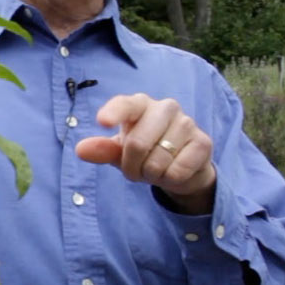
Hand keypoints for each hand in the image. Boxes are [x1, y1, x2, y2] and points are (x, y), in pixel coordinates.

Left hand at [75, 94, 216, 213]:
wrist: (182, 166)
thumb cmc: (145, 152)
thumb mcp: (120, 152)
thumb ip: (102, 150)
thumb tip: (81, 150)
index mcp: (140, 104)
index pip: (125, 105)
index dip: (114, 113)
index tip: (102, 122)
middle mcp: (165, 107)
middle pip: (137, 144)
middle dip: (132, 167)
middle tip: (137, 169)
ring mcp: (187, 122)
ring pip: (157, 161)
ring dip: (151, 175)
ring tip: (157, 168)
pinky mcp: (203, 142)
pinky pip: (176, 171)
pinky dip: (170, 179)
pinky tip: (174, 170)